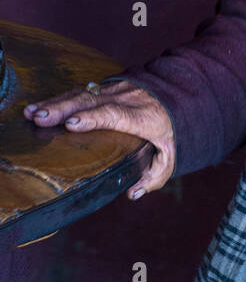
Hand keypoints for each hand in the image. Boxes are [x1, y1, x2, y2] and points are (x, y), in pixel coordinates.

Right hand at [23, 80, 175, 199]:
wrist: (175, 92)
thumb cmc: (170, 127)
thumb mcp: (171, 153)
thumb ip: (156, 174)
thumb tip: (132, 193)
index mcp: (143, 116)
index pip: (115, 115)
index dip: (93, 118)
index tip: (71, 124)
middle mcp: (126, 99)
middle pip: (92, 102)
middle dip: (64, 109)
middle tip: (41, 118)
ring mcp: (114, 90)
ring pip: (82, 94)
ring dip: (55, 104)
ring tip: (33, 114)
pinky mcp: (104, 87)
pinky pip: (78, 92)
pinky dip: (56, 99)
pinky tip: (36, 107)